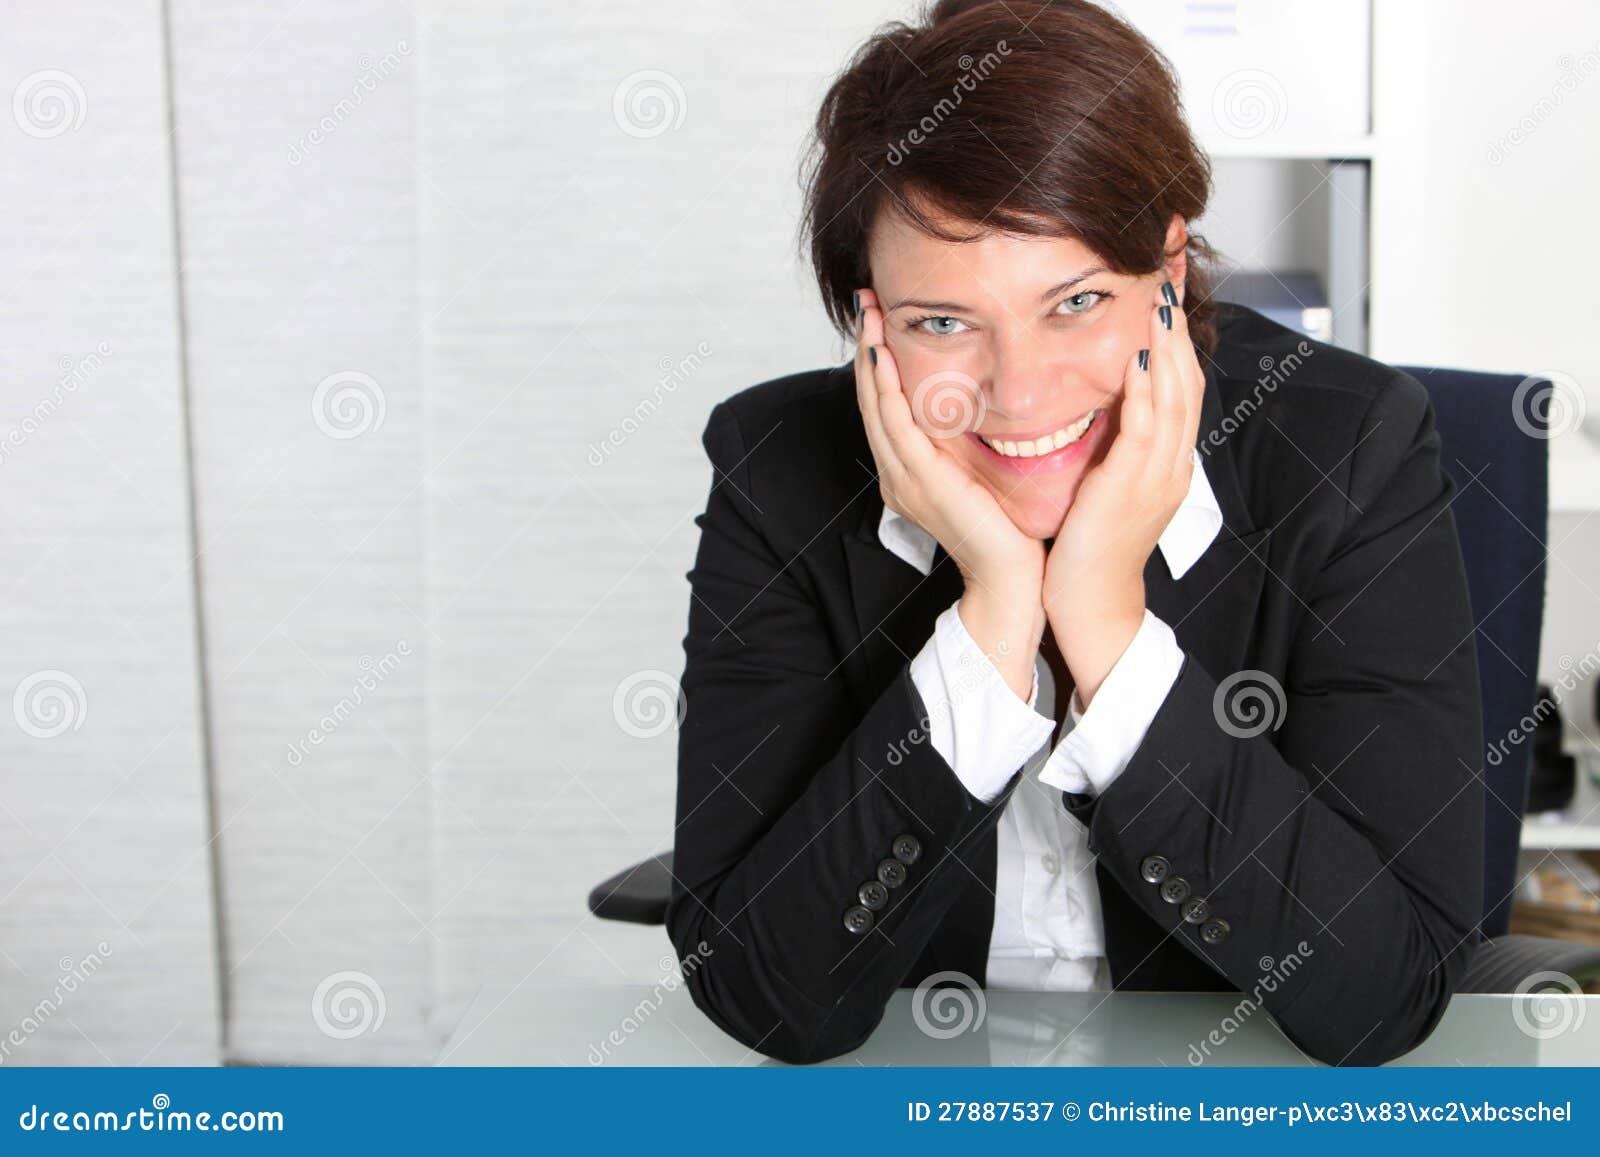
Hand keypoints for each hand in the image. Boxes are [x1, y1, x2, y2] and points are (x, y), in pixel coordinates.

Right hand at [854, 288, 1044, 698]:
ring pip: (877, 405)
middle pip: (872, 398)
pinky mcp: (922, 482)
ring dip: (871, 356)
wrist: (1013, 578)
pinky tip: (884, 355)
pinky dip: (887, 388)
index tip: (880, 315)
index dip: (878, 359)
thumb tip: (982, 397)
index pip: (885, 406)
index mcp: (908, 472)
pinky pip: (897, 425)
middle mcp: (898, 474)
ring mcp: (905, 479)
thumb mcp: (982, 473)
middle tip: (865, 298)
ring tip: (869, 313)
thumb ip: (971, 441)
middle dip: (867, 345)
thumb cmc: (1008, 529)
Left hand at [1043, 284, 1203, 706]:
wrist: (1090, 604)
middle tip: (1172, 270)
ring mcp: (1159, 475)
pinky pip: (1147, 430)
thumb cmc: (1090, 546)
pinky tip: (1142, 356)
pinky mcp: (1133, 489)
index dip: (1178, 332)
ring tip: (1161, 295)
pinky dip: (1148, 390)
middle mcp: (1172, 462)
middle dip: (1180, 322)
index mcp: (1167, 460)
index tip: (1166, 286)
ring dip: (1168, 342)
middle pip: (1188, 377)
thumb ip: (1113, 443)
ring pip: (1175, 396)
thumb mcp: (1107, 482)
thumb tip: (1103, 402)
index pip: (1181, 382)